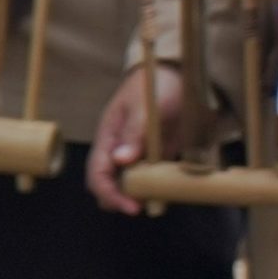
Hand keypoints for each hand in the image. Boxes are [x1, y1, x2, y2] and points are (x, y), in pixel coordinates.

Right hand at [86, 63, 184, 214]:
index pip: (98, 173)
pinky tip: (172, 191)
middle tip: (144, 206)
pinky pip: (155, 177)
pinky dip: (160, 187)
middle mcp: (121, 150)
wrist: (179, 72)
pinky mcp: (159, 155)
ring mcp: (140, 153)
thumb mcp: (144, 105)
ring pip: (133, 184)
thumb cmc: (154, 84)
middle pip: (112, 185)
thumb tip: (120, 160)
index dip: (109, 193)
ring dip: (143, 195)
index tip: (130, 206)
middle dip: (122, 199)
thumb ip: (133, 131)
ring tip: (160, 200)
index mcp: (108, 138)